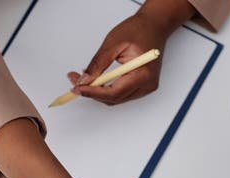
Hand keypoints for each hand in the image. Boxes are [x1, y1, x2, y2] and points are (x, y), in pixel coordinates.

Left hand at [70, 0, 195, 104]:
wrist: (154, 26)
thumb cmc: (139, 30)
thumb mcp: (113, 43)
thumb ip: (98, 63)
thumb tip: (85, 80)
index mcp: (143, 73)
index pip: (114, 92)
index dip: (93, 93)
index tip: (77, 88)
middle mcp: (147, 84)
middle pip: (114, 98)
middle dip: (92, 92)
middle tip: (75, 82)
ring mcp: (146, 87)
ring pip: (116, 98)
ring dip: (98, 92)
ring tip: (83, 79)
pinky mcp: (142, 86)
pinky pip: (121, 94)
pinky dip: (106, 89)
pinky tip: (97, 79)